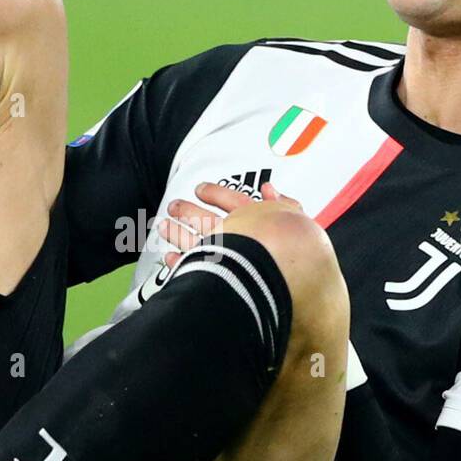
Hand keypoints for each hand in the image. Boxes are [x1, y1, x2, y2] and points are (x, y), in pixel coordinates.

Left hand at [156, 181, 303, 267]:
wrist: (283, 270)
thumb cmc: (295, 245)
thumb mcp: (298, 219)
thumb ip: (284, 204)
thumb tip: (270, 190)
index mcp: (251, 215)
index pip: (229, 199)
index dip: (214, 193)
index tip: (200, 189)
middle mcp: (229, 230)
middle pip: (201, 216)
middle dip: (186, 210)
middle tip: (174, 206)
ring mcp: (215, 251)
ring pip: (188, 238)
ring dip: (174, 232)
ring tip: (162, 227)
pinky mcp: (207, 271)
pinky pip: (187, 265)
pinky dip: (177, 262)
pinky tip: (168, 259)